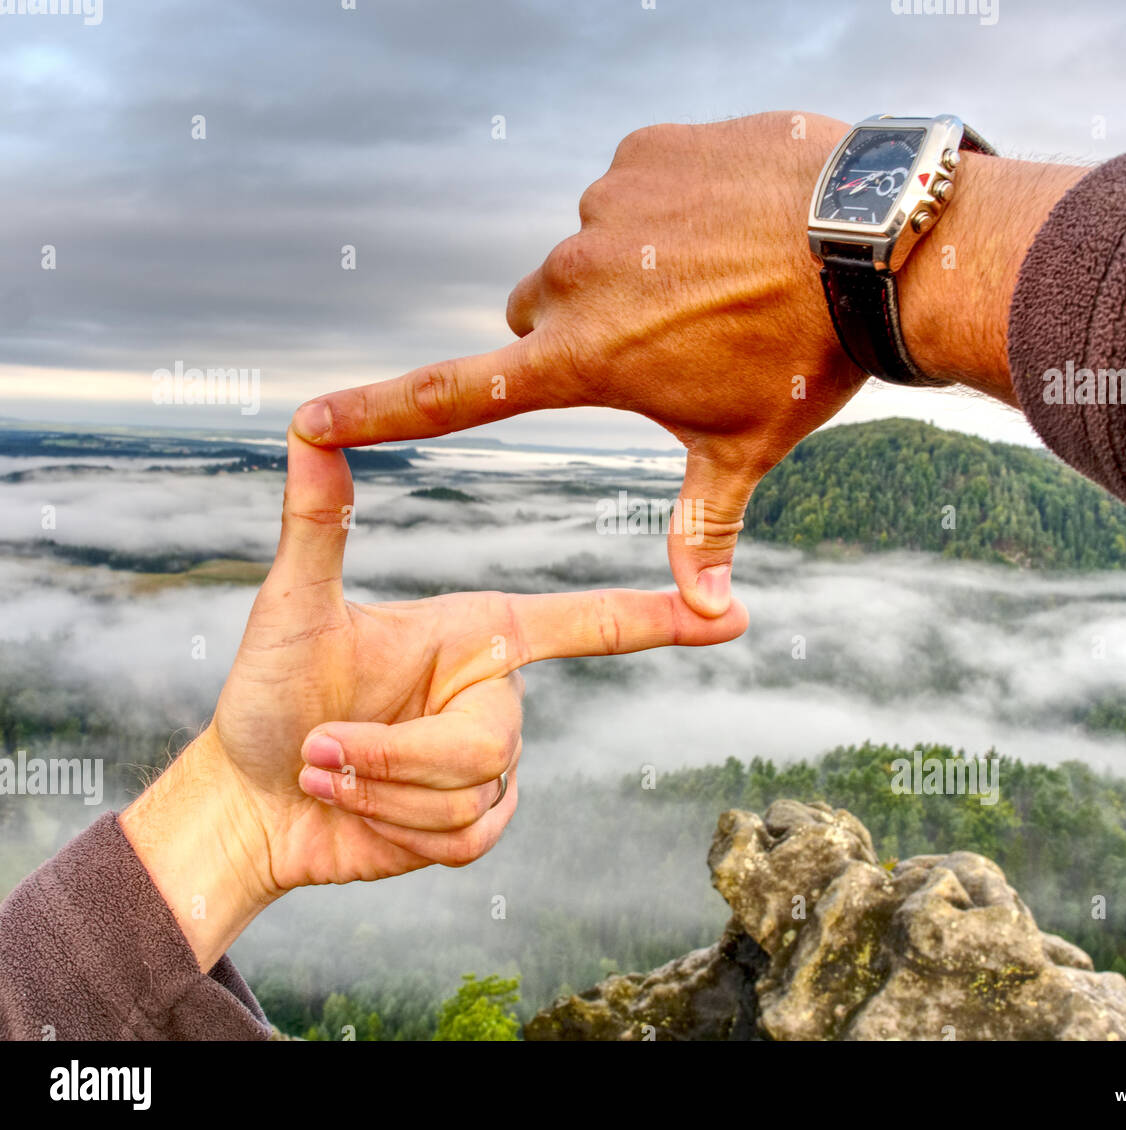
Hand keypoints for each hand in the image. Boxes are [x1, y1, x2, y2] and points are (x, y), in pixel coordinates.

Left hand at [121, 432, 747, 969]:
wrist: (248, 799)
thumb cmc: (270, 694)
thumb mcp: (292, 608)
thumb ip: (317, 523)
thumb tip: (305, 426)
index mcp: (480, 633)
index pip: (585, 624)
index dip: (656, 619)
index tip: (727, 610)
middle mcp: (497, 694)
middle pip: (492, 741)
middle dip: (391, 757)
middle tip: (320, 749)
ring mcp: (491, 763)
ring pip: (473, 795)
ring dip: (378, 793)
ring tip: (327, 771)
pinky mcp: (475, 822)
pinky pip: (467, 839)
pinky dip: (394, 833)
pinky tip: (356, 813)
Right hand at [290, 112, 863, 617]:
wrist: (872, 243)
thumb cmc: (802, 360)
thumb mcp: (744, 448)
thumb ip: (706, 527)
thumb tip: (710, 615)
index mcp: (581, 359)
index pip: (454, 392)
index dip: (378, 410)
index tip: (309, 416)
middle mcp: (572, 278)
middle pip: (535, 314)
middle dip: (573, 333)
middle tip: (660, 344)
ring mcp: (604, 206)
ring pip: (588, 251)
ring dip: (626, 269)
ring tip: (712, 281)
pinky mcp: (642, 152)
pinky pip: (628, 191)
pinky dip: (660, 211)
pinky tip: (723, 226)